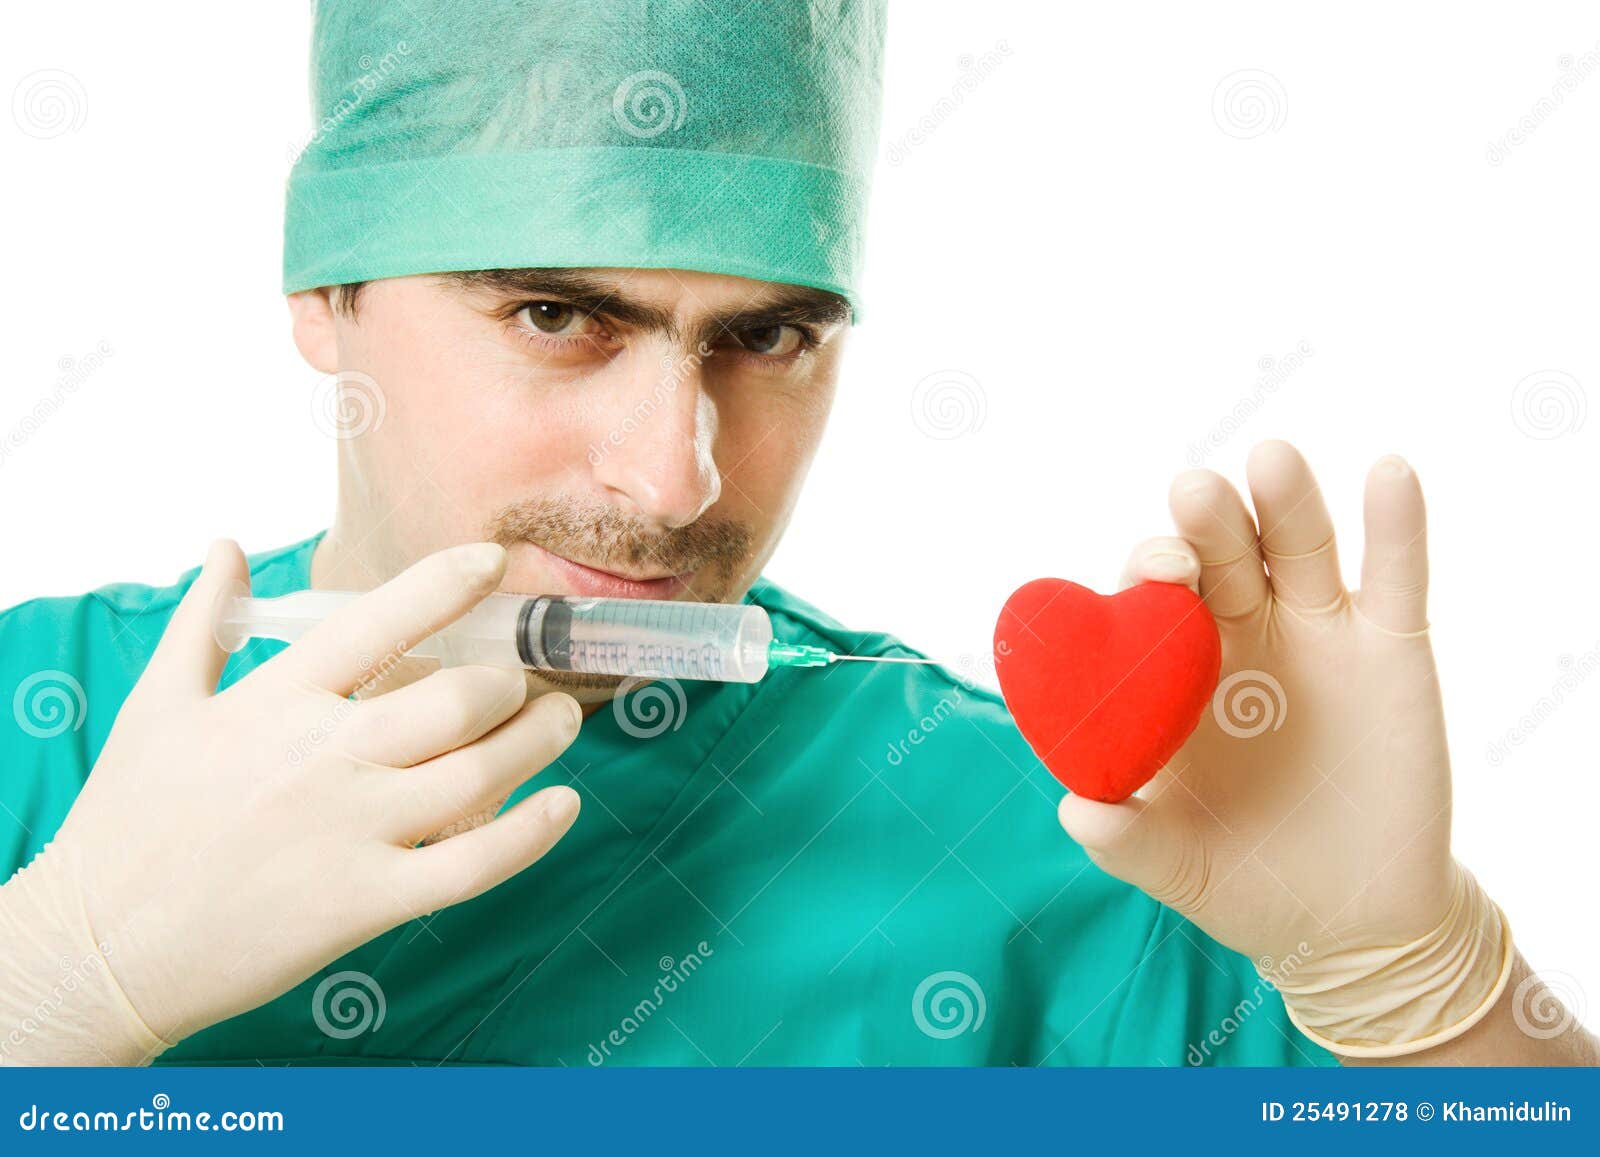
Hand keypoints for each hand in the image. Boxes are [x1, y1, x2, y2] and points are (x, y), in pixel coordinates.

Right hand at [0, 540, 580, 1063]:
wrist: (97, 947)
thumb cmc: (128, 820)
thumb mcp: (156, 704)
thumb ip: (202, 620)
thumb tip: (227, 545)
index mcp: (274, 699)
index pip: (378, 620)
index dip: (447, 584)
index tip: (493, 562)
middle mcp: (321, 757)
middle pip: (455, 700)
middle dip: (510, 683)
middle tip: (529, 680)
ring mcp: (348, 831)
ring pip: (478, 773)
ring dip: (538, 740)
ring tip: (562, 720)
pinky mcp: (364, 902)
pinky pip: (471, 865)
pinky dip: (531, 833)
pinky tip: (564, 804)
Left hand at [1057, 440, 1509, 1054]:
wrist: (1350, 918)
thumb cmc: (1242, 878)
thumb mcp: (1179, 866)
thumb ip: (1128, 838)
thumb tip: (1075, 809)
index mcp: (1170, 672)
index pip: (1149, 601)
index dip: (1148, 575)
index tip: (1154, 572)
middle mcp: (1237, 633)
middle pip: (1217, 558)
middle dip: (1205, 524)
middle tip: (1195, 495)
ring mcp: (1313, 632)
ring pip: (1296, 549)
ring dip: (1285, 502)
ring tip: (1271, 461)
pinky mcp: (1389, 647)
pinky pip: (1393, 577)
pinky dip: (1395, 525)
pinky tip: (1390, 473)